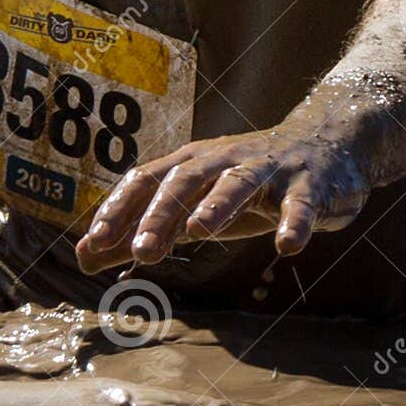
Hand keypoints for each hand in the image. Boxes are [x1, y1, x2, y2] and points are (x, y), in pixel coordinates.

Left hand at [75, 125, 370, 273]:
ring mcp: (266, 169)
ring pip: (237, 182)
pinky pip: (300, 204)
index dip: (120, 209)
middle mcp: (222, 160)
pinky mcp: (308, 185)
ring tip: (198, 232)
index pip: (146, 181)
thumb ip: (136, 232)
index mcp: (189, 164)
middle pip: (185, 181)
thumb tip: (82, 258)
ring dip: (217, 205)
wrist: (323, 147)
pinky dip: (293, 222)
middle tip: (142, 252)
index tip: (94, 242)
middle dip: (161, 214)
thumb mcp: (189, 207)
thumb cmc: (243, 187)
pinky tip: (286, 246)